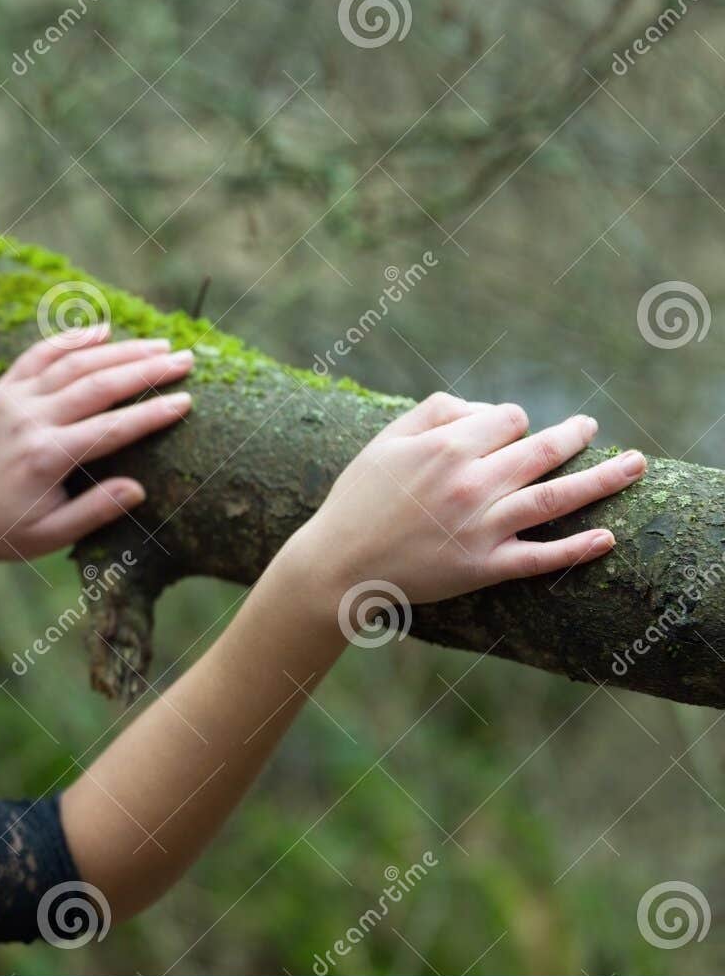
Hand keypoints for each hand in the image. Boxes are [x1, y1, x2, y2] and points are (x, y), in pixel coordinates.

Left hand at [0, 325, 193, 566]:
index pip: (112, 428)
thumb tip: (139, 489)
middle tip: (185, 360)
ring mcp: (12, 401)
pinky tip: (102, 329)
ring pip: (72, 363)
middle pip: (97, 385)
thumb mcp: (55, 535)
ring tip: (160, 345)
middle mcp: (28, 421)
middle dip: (146, 370)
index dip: (152, 413)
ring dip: (119, 350)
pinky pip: (37, 356)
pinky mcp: (1, 392)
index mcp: (46, 457)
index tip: (186, 400)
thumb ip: (96, 511)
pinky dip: (69, 339)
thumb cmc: (12, 533)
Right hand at [289, 391, 646, 611]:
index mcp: (446, 447)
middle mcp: (471, 484)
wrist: (338, 564)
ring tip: (637, 465)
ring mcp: (481, 527)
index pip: (508, 418)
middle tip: (591, 427)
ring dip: (604, 479)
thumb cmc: (358, 499)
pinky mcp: (483, 567)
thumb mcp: (384, 441)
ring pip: (557, 498)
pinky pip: (541, 556)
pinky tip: (607, 537)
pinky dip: (577, 548)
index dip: (512, 421)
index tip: (506, 433)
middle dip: (575, 434)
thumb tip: (482, 408)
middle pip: (543, 450)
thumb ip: (433, 413)